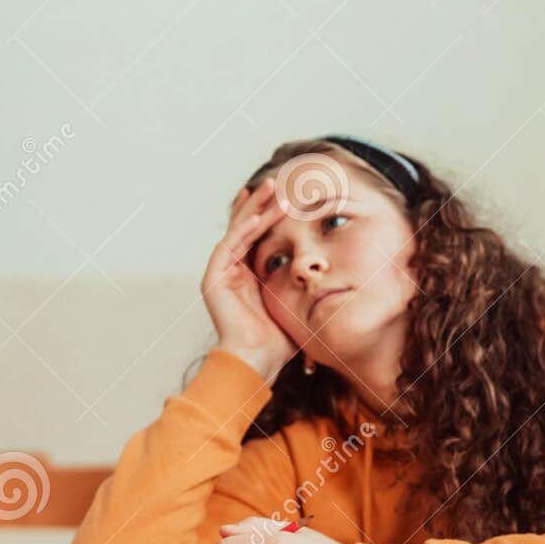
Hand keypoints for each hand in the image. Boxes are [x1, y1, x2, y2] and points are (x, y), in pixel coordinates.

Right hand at [200, 179, 298, 381]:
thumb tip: (331, 276)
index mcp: (249, 276)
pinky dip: (242, 231)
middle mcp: (232, 271)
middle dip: (261, 204)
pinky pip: (228, 248)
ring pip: (237, 231)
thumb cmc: (279, 341)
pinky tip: (257, 217)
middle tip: (276, 181)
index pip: (257, 236)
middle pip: (245, 227)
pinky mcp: (213, 280)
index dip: (267, 215)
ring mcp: (221, 274)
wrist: (257, 361)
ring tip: (269, 189)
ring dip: (254, 210)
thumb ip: (303, 287)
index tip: (280, 195)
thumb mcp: (295, 305)